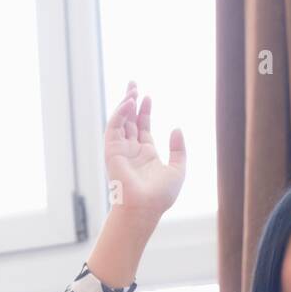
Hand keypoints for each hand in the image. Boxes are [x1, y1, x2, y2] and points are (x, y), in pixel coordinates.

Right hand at [103, 81, 186, 218]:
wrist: (145, 207)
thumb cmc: (161, 195)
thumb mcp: (177, 169)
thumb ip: (178, 149)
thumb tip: (177, 129)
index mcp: (146, 154)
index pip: (142, 127)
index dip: (144, 111)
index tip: (148, 97)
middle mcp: (131, 150)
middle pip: (129, 120)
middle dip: (131, 101)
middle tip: (133, 83)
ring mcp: (120, 149)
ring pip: (120, 121)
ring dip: (124, 104)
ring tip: (132, 89)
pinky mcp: (111, 150)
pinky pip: (114, 127)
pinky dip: (120, 114)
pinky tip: (129, 102)